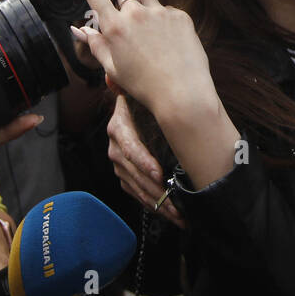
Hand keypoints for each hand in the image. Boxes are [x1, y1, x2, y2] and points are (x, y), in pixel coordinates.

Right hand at [68, 0, 217, 121]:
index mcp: (114, 27)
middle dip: (125, 2)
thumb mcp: (113, 68)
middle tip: (133, 26)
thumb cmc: (144, 85)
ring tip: (153, 39)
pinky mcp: (180, 15)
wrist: (181, 93)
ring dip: (146, 10)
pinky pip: (168, 11)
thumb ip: (96, 44)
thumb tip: (78, 30)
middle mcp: (135, 14)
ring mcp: (159, 12)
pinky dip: (166, 22)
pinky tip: (170, 44)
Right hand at [107, 95, 183, 228]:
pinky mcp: (123, 176)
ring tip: (179, 216)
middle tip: (178, 206)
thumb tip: (118, 79)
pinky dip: (152, 204)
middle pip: (135, 175)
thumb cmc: (143, 103)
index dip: (143, 162)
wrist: (132, 110)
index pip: (129, 147)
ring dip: (159, 204)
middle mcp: (115, 148)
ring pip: (138, 189)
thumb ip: (137, 91)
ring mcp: (119, 164)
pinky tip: (168, 213)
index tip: (158, 174)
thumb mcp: (141, 96)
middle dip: (158, 192)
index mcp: (119, 127)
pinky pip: (137, 194)